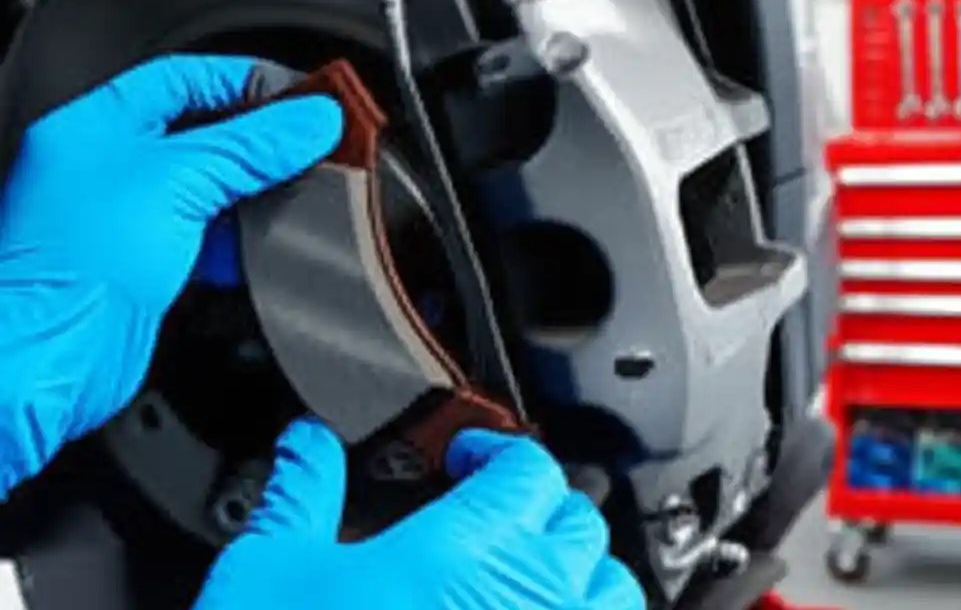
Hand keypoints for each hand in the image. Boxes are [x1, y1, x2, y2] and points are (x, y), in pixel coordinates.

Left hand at [0, 55, 340, 495]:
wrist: (49, 362)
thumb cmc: (72, 268)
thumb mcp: (175, 182)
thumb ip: (250, 148)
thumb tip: (311, 120)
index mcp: (97, 126)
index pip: (184, 78)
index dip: (247, 81)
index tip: (303, 97)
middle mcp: (109, 169)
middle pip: (204, 134)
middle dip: (263, 138)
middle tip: (315, 143)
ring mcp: (129, 221)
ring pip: (212, 189)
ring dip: (260, 190)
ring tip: (307, 189)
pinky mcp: (149, 269)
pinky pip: (212, 240)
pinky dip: (248, 240)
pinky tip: (276, 242)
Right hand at [195, 421, 644, 609]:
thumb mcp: (269, 572)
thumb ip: (299, 494)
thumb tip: (306, 446)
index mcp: (467, 546)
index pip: (527, 466)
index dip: (495, 450)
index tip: (467, 459)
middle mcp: (530, 594)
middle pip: (577, 521)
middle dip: (538, 507)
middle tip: (493, 517)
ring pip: (611, 591)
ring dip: (580, 574)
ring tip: (533, 578)